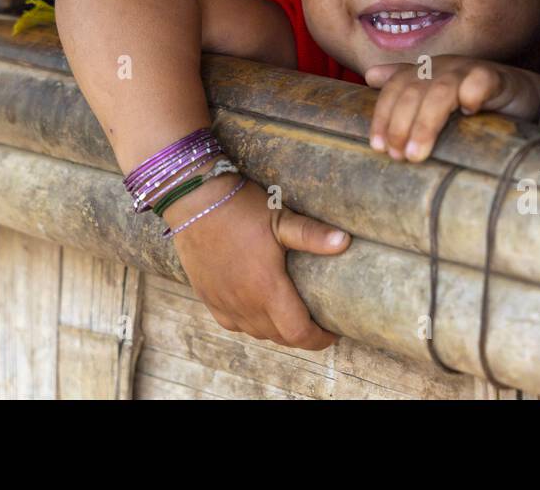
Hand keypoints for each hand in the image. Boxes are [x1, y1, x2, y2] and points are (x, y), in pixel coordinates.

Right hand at [165, 176, 350, 349]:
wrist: (194, 200)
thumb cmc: (240, 207)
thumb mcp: (280, 218)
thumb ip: (312, 235)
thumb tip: (345, 242)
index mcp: (266, 288)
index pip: (298, 333)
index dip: (319, 338)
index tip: (332, 329)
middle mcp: (244, 303)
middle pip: (280, 337)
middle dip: (301, 334)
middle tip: (316, 318)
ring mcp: (223, 302)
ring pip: (256, 332)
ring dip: (277, 330)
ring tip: (290, 313)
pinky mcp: (207, 296)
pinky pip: (233, 324)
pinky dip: (250, 323)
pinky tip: (256, 308)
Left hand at [364, 56, 539, 162]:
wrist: (525, 98)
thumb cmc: (477, 103)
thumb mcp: (437, 98)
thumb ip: (405, 88)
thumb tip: (370, 76)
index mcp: (425, 72)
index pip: (395, 89)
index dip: (382, 116)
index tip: (377, 146)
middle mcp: (443, 68)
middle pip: (413, 92)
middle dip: (400, 125)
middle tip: (398, 156)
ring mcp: (469, 71)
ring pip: (440, 91)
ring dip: (425, 123)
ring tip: (417, 152)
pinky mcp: (497, 79)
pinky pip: (482, 81)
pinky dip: (473, 92)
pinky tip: (468, 112)